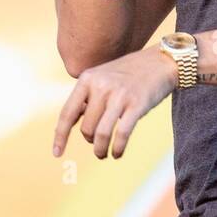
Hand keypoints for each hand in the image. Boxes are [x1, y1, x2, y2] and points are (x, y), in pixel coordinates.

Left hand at [52, 44, 178, 159]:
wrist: (160, 61)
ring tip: (103, 154)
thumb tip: (68, 123)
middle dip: (90, 140)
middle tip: (97, 143)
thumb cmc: (129, 73)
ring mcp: (119, 95)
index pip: (67, 113)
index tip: (57, 153)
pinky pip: (121, 134)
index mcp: (87, 79)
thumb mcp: (102, 77)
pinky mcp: (137, 104)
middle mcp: (101, 86)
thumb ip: (87, 97)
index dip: (60, 136)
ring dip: (100, 150)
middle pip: (86, 127)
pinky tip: (117, 153)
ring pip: (101, 134)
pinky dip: (117, 148)